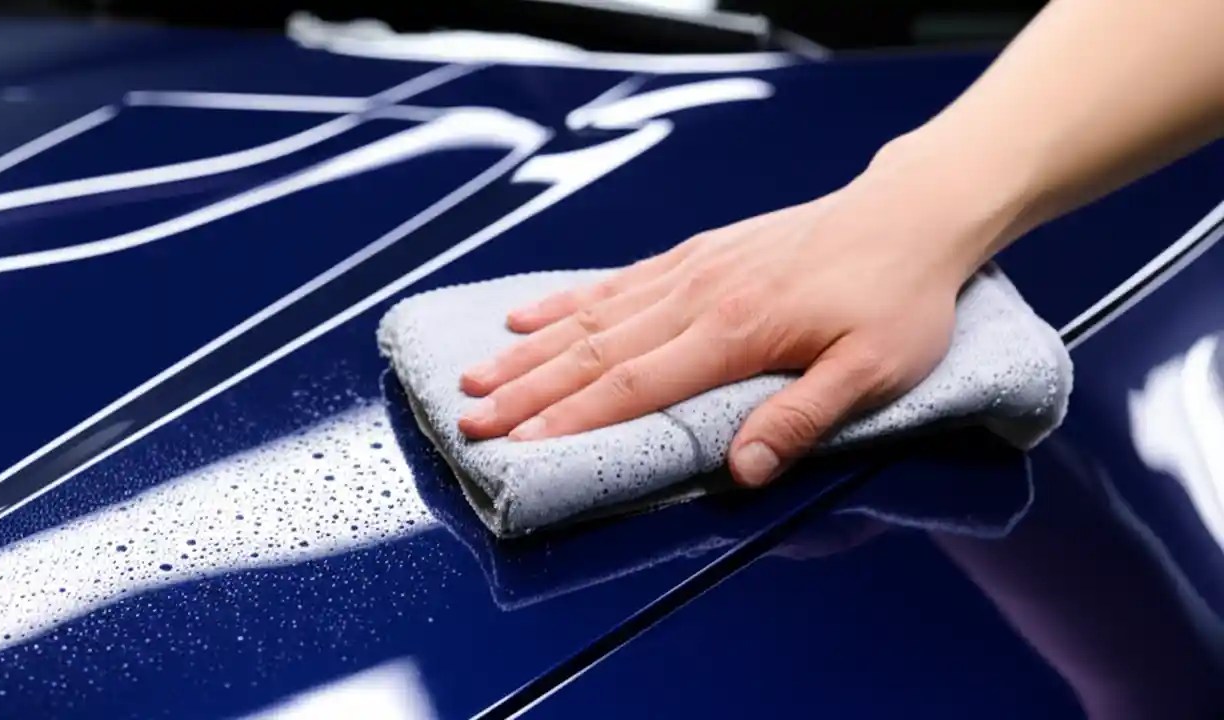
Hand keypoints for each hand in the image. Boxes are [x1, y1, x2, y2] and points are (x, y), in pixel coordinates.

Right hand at [457, 149, 1011, 486]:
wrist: (907, 214)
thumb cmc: (897, 298)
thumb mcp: (873, 370)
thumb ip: (802, 418)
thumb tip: (741, 471)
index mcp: (735, 332)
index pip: (632, 385)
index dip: (568, 418)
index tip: (515, 442)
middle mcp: (698, 297)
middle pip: (594, 351)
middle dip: (526, 388)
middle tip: (470, 417)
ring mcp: (691, 270)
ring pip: (592, 316)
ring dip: (529, 349)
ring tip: (477, 373)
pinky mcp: (696, 254)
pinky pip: (616, 281)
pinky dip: (566, 302)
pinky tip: (528, 316)